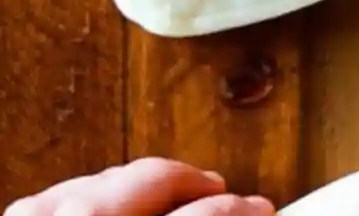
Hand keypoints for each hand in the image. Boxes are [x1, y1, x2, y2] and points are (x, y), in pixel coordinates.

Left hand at [5, 158, 274, 214]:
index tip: (259, 210)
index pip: (202, 214)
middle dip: (201, 184)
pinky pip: (68, 193)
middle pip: (156, 178)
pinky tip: (118, 211)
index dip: (240, 210)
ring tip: (177, 201)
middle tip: (228, 197)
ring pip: (112, 178)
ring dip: (152, 187)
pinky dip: (101, 196)